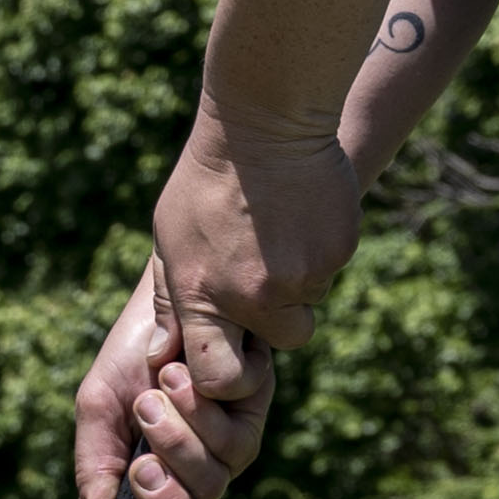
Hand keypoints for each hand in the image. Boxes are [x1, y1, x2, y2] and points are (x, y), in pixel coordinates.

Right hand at [74, 258, 275, 498]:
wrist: (175, 291)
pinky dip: (202, 410)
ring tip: (158, 392)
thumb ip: (94, 469)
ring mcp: (222, 456)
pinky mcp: (252, 423)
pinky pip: (235, 446)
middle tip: (142, 463)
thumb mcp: (98, 407)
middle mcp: (183, 479)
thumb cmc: (134, 352)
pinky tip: (184, 374)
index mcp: (138, 484)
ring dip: (178, 438)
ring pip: (210, 486)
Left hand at [153, 92, 360, 398]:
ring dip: (298, 281)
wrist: (264, 121)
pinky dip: (319, 250)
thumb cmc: (207, 180)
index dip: (229, 376)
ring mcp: (299, 275)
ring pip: (309, 303)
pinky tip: (299, 215)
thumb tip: (162, 356)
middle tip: (267, 285)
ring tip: (276, 233)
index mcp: (202, 295)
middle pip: (282, 343)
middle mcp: (252, 295)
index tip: (233, 351)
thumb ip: (170, 301)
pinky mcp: (336, 251)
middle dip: (277, 325)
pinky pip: (331, 270)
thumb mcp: (170, 237)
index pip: (218, 377)